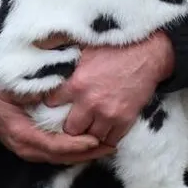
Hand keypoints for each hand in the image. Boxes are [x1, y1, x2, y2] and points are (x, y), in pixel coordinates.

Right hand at [0, 85, 113, 163]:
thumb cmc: (0, 93)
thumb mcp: (13, 88)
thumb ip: (32, 89)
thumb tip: (52, 89)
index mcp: (22, 133)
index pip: (53, 145)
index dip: (75, 145)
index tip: (94, 140)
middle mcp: (26, 147)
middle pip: (61, 157)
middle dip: (87, 154)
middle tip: (110, 147)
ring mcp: (29, 151)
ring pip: (61, 159)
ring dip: (84, 156)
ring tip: (107, 149)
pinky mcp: (34, 150)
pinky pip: (58, 155)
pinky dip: (76, 153)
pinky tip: (92, 149)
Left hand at [44, 30, 174, 146]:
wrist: (149, 53)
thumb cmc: (116, 47)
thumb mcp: (84, 46)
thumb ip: (62, 55)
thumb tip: (38, 48)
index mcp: (76, 83)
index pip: (50, 104)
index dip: (52, 104)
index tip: (55, 104)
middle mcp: (89, 102)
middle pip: (69, 129)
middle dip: (71, 125)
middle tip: (74, 120)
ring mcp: (108, 113)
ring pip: (89, 138)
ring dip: (90, 133)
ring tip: (91, 126)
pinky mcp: (125, 120)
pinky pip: (111, 141)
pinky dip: (108, 138)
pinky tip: (106, 130)